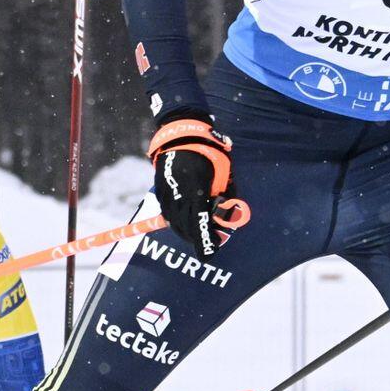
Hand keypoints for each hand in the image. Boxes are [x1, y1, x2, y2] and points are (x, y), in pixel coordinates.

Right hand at [148, 112, 233, 258]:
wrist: (181, 134)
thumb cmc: (209, 152)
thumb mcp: (224, 173)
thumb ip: (227, 195)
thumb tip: (229, 217)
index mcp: (196, 190)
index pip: (199, 224)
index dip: (204, 242)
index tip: (210, 255)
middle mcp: (178, 195)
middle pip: (186, 228)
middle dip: (198, 239)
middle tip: (213, 241)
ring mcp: (166, 194)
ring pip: (174, 223)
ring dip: (188, 232)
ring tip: (202, 231)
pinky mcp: (160, 191)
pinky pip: (168, 214)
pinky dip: (178, 221)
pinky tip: (188, 218)